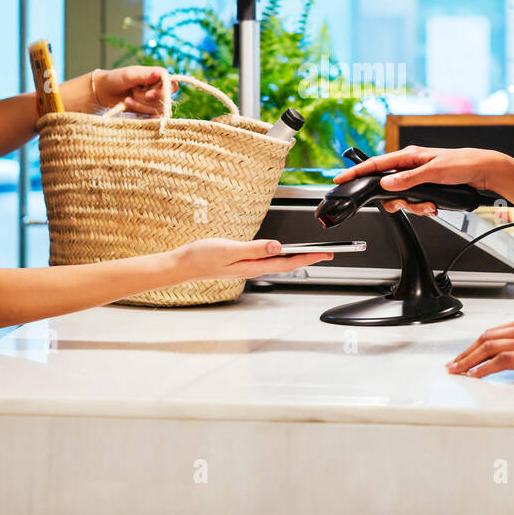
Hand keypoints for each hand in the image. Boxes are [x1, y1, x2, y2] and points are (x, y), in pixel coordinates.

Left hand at [96, 66, 177, 114]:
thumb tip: (161, 73)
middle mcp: (158, 89)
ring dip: (141, 107)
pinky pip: (152, 118)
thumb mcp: (129, 75)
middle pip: (164, 100)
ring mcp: (153, 102)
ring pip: (157, 110)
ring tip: (127, 100)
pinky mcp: (147, 112)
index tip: (149, 94)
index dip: (164, 92)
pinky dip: (143, 116)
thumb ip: (145, 74)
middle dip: (147, 100)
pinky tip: (132, 110)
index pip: (172, 85)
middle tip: (133, 93)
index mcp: (157, 77)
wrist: (103, 92)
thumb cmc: (116, 79)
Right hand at [172, 237, 333, 281]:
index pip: (289, 262)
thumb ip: (253, 248)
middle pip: (289, 263)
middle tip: (330, 252)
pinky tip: (286, 251)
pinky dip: (283, 255)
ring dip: (299, 257)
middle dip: (311, 258)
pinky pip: (269, 260)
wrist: (182, 265)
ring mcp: (249, 266)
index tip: (327, 253)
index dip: (310, 257)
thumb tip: (278, 246)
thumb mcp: (228, 249)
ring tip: (315, 251)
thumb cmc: (201, 256)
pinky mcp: (243, 262)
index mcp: (253, 266)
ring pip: (280, 262)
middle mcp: (254, 268)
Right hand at [329, 145, 506, 215]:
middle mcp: (410, 166)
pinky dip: (423, 207)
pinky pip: (415, 201)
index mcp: (409, 156)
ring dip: (414, 206)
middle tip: (406, 205)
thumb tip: (387, 184)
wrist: (484, 171)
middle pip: (387, 187)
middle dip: (396, 200)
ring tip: (430, 205)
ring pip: (402, 197)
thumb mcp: (434, 172)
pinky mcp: (426, 188)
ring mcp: (418, 178)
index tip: (339, 178)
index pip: (376, 164)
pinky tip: (434, 206)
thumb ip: (409, 179)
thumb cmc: (463, 163)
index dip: (356, 171)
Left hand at [446, 315, 513, 409]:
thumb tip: (485, 358)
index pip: (491, 332)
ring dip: (470, 361)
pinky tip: (476, 374)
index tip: (460, 358)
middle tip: (453, 366)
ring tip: (459, 371)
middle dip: (466, 353)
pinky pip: (503, 360)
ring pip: (491, 347)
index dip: (472, 346)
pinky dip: (485, 368)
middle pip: (488, 338)